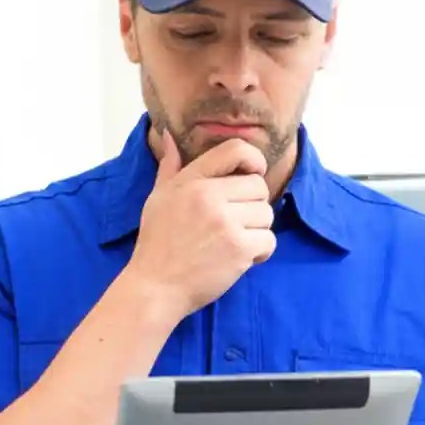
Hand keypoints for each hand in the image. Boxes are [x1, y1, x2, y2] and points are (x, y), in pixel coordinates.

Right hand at [125, 129, 276, 318]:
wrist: (155, 287)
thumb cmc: (156, 243)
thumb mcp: (158, 198)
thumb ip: (169, 167)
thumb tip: (169, 137)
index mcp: (191, 181)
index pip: (237, 150)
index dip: (254, 160)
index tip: (252, 174)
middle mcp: (209, 197)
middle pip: (258, 186)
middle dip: (252, 205)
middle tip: (235, 222)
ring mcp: (225, 223)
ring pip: (267, 214)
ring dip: (256, 230)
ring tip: (234, 242)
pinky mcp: (239, 249)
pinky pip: (269, 240)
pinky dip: (260, 251)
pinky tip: (241, 258)